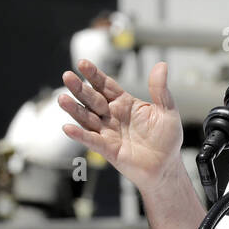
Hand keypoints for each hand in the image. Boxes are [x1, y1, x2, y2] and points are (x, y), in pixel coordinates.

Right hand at [58, 59, 182, 193]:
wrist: (167, 165)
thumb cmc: (167, 139)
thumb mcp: (167, 110)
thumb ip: (160, 90)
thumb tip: (161, 65)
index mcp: (124, 103)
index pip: (105, 86)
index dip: (94, 75)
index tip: (82, 63)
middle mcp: (112, 116)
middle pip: (92, 99)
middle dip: (80, 88)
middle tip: (67, 76)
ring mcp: (108, 132)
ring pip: (87, 118)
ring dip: (74, 109)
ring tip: (62, 99)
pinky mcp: (108, 149)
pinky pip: (91, 141)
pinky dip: (80, 135)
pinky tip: (68, 128)